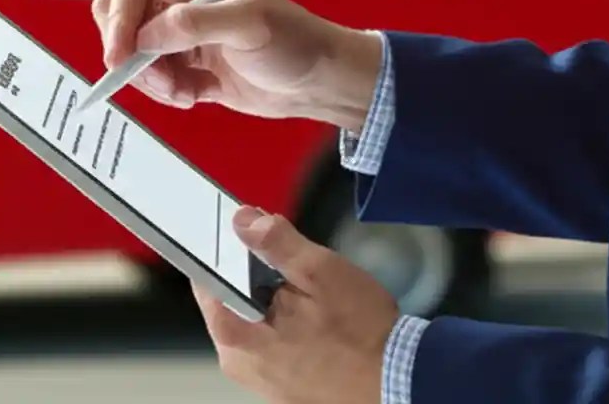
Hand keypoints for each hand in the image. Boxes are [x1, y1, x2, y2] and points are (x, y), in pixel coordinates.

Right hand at [90, 0, 381, 129]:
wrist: (317, 80)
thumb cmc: (294, 41)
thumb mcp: (248, 25)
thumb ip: (194, 24)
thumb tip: (144, 37)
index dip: (118, 24)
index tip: (119, 59)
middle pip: (120, 19)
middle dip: (133, 55)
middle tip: (159, 81)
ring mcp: (178, 29)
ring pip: (132, 54)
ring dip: (155, 80)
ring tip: (190, 91)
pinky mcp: (182, 60)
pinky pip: (150, 77)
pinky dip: (169, 91)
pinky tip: (199, 92)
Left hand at [194, 207, 399, 403]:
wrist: (402, 382)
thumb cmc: (364, 336)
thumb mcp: (319, 271)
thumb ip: (275, 242)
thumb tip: (244, 221)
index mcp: (237, 337)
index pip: (206, 281)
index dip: (220, 250)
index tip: (236, 233)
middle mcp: (241, 365)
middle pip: (231, 301)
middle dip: (256, 277)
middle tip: (292, 267)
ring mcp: (262, 381)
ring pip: (255, 322)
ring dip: (276, 302)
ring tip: (313, 298)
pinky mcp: (285, 388)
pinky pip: (274, 345)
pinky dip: (289, 328)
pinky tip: (319, 322)